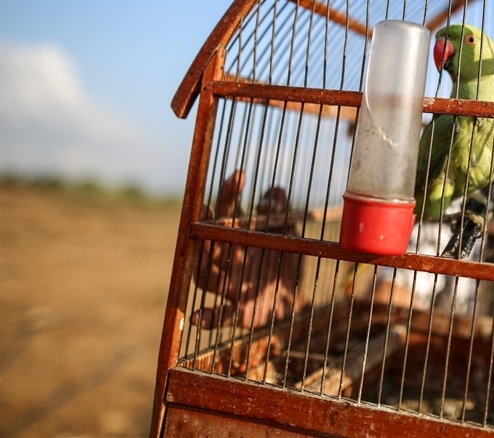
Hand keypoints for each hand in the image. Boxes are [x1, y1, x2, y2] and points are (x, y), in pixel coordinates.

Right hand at [191, 171, 301, 329]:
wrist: (294, 299)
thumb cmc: (285, 259)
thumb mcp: (288, 232)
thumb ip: (280, 209)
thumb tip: (271, 192)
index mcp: (236, 239)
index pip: (227, 214)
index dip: (230, 195)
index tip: (239, 176)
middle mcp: (227, 261)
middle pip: (209, 243)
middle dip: (207, 226)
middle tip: (208, 208)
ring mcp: (231, 287)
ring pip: (205, 277)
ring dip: (201, 263)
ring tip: (200, 248)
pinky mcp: (241, 313)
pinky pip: (220, 316)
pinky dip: (208, 317)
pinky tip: (199, 317)